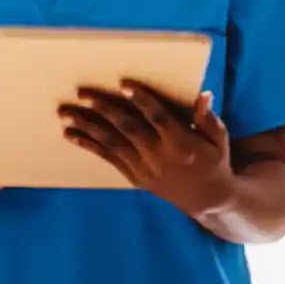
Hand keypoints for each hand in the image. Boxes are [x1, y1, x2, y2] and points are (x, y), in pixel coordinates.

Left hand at [59, 81, 233, 216]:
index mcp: (181, 143)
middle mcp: (160, 156)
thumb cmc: (214, 160)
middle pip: (128, 128)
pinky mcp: (135, 177)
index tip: (124, 83)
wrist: (208, 200)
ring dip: (87, 127)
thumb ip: (207, 118)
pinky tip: (71, 134)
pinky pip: (108, 159)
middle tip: (83, 92)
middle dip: (104, 108)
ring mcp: (145, 169)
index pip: (158, 117)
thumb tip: (202, 95)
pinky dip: (89, 146)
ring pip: (112, 143)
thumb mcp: (219, 138)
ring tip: (65, 113)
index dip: (142, 100)